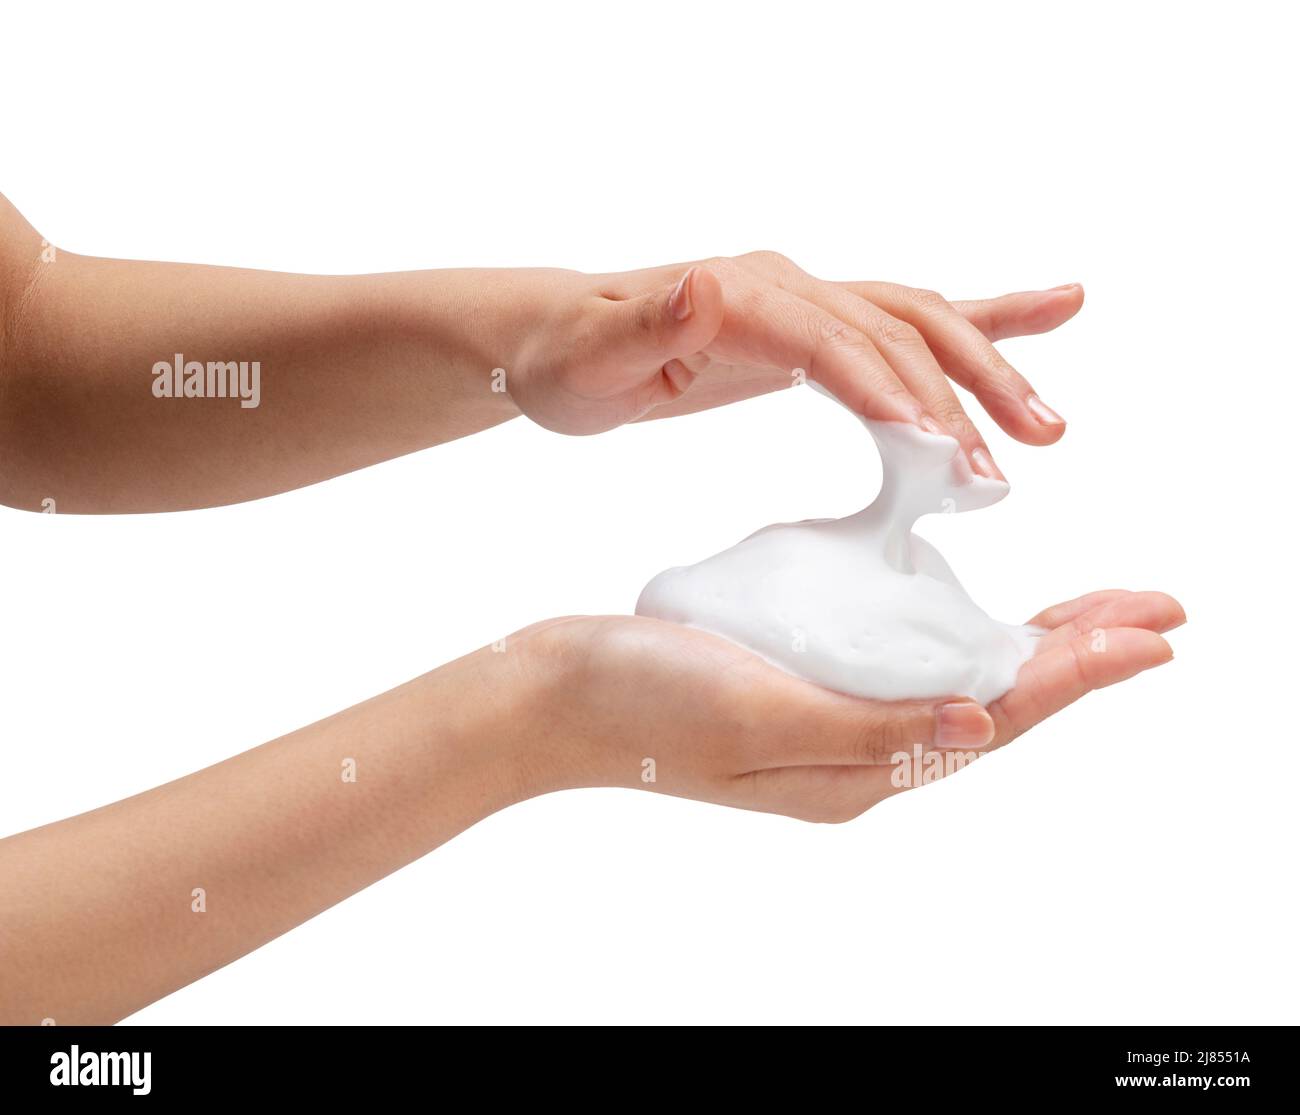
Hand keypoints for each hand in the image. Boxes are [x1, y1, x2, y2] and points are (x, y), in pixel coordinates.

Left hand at [505, 255, 1081, 478]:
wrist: (558, 338)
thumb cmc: (569, 354)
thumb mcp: (589, 353)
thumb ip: (648, 324)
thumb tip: (708, 284)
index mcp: (741, 294)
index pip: (829, 339)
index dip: (886, 387)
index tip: (936, 444)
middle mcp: (787, 287)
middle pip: (894, 330)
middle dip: (957, 396)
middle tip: (1002, 468)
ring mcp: (809, 301)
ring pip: (919, 324)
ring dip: (988, 370)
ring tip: (1046, 427)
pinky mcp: (816, 328)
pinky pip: (908, 319)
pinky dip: (986, 314)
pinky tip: (1052, 309)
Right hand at [511, 589, 1182, 821]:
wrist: (551, 692)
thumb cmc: (637, 702)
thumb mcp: (754, 712)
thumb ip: (868, 725)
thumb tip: (982, 720)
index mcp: (852, 768)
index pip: (992, 716)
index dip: (1077, 673)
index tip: (1150, 632)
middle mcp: (854, 753)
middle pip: (991, 701)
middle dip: (1076, 657)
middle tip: (1153, 614)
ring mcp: (825, 720)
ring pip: (954, 681)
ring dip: (1027, 644)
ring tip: (1090, 613)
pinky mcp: (798, 685)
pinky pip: (901, 664)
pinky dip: (952, 632)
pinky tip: (965, 610)